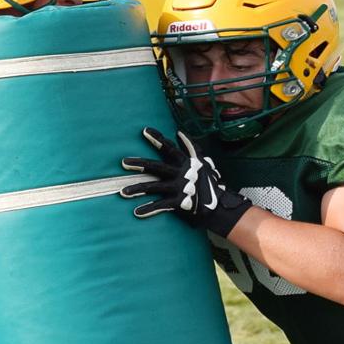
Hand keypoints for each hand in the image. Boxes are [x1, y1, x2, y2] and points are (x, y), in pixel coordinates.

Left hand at [119, 127, 251, 237]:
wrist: (220, 206)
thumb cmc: (211, 183)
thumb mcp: (204, 162)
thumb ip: (192, 148)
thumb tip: (180, 132)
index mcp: (186, 162)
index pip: (169, 148)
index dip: (157, 139)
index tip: (144, 130)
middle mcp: (181, 173)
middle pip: (156, 167)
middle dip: (139, 164)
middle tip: (123, 162)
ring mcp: (180, 188)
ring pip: (154, 187)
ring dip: (137, 189)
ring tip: (123, 192)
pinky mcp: (180, 203)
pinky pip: (161, 206)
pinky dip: (148, 209)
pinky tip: (136, 212)